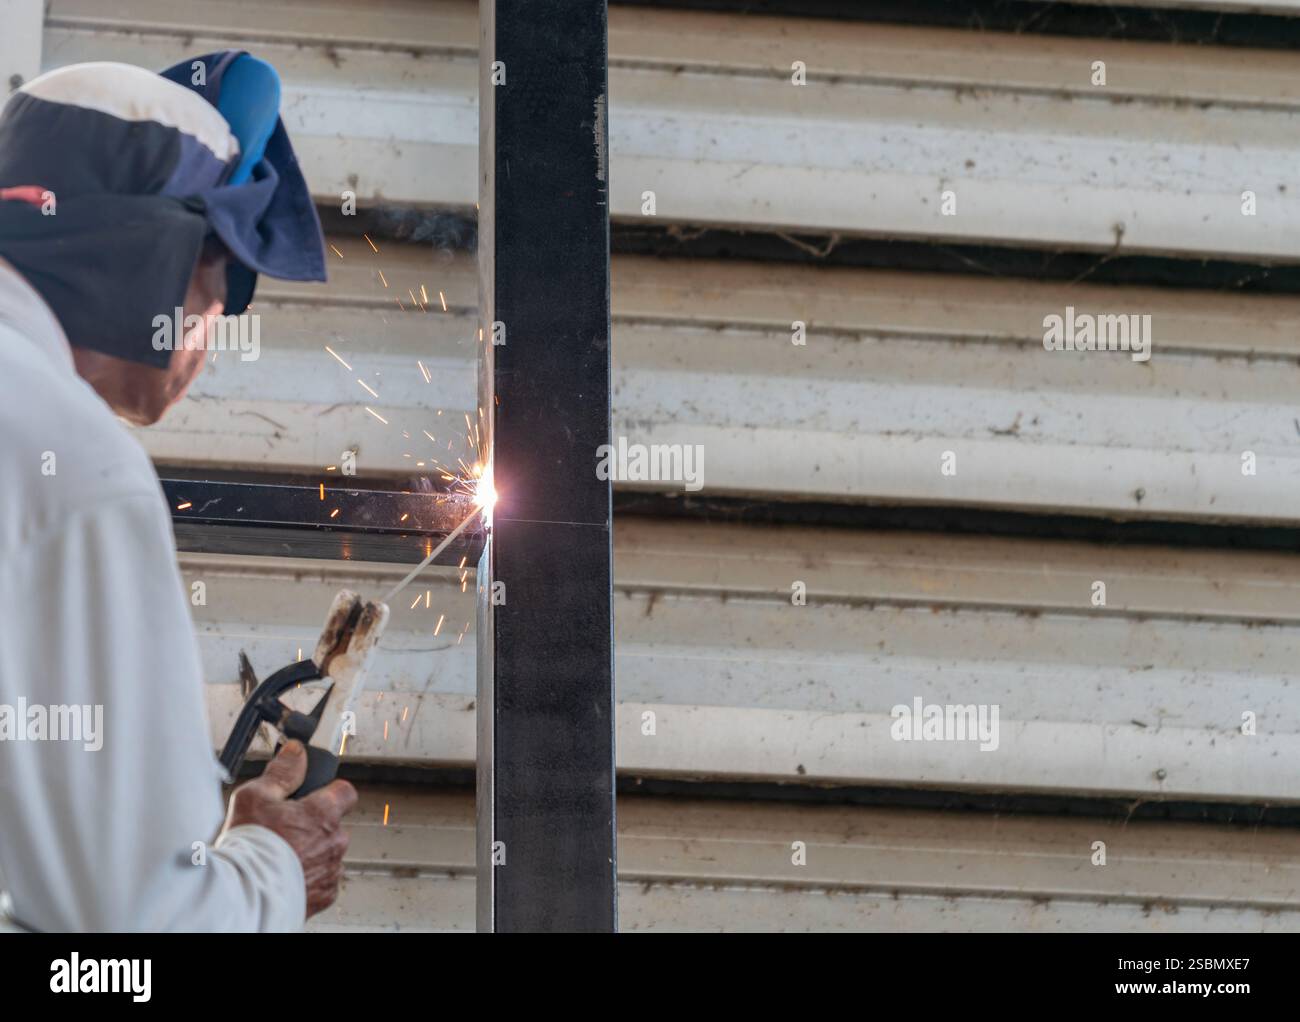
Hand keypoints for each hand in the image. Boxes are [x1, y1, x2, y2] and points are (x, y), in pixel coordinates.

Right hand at [224, 740, 357, 916]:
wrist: (244, 897)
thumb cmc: (250, 848)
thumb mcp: (256, 797)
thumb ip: (282, 772)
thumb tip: (296, 753)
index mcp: (323, 813)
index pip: (345, 791)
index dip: (330, 791)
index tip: (315, 794)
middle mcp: (335, 840)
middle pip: (332, 824)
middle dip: (313, 825)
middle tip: (284, 830)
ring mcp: (331, 869)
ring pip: (326, 853)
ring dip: (310, 852)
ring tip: (279, 857)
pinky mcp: (324, 895)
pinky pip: (321, 880)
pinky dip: (307, 877)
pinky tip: (283, 876)